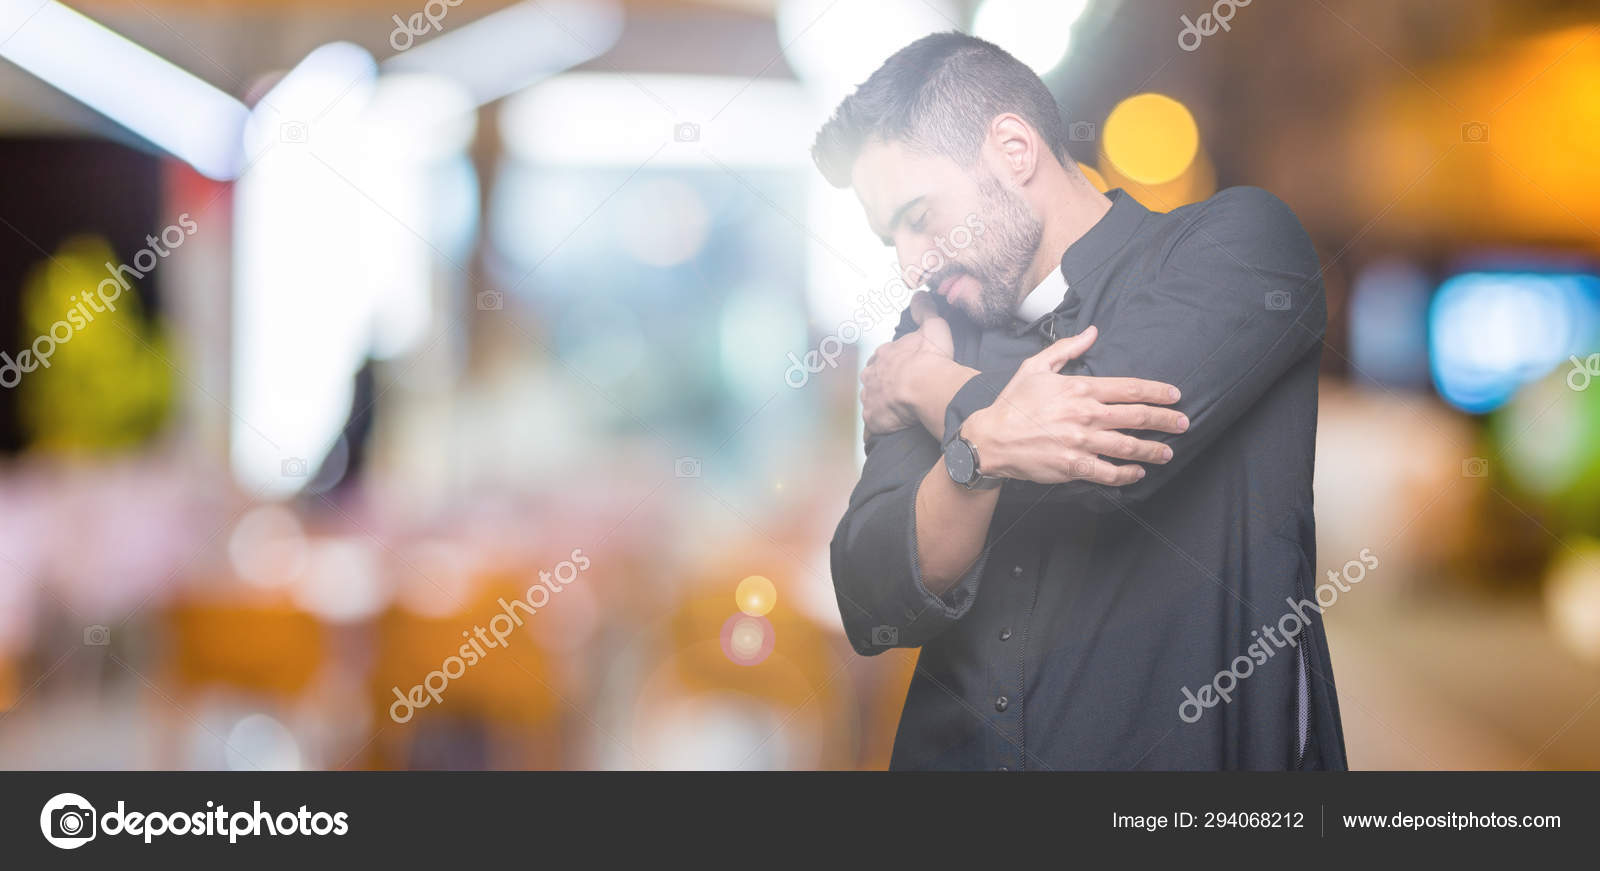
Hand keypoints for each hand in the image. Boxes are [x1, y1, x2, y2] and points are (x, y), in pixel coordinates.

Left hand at [860, 292, 955, 435]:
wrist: (926, 387)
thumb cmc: (930, 359)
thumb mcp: (932, 327)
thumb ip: (925, 310)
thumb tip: (920, 294)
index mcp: (884, 355)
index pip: (883, 357)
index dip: (892, 363)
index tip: (902, 368)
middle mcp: (871, 375)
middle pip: (872, 379)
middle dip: (881, 383)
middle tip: (898, 391)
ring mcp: (870, 398)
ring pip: (870, 401)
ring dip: (879, 405)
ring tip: (895, 411)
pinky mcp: (873, 419)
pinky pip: (872, 427)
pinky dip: (877, 428)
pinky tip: (885, 430)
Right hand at [962, 326, 1188, 485]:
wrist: (991, 438)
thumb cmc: (1013, 402)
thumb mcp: (1035, 366)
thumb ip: (1067, 348)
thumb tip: (1092, 332)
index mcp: (1080, 389)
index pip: (1129, 389)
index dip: (1157, 392)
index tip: (1174, 395)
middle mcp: (1086, 415)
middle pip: (1137, 417)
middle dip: (1165, 420)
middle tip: (1183, 423)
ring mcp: (1081, 443)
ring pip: (1128, 446)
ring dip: (1153, 450)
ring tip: (1168, 452)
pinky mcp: (1074, 466)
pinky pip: (1109, 472)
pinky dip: (1127, 474)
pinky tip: (1138, 473)